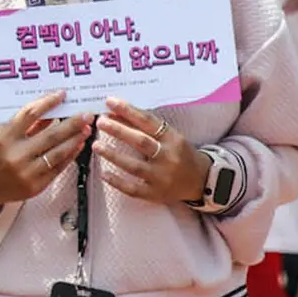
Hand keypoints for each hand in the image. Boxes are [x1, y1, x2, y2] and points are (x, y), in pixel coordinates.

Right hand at [0, 92, 93, 210]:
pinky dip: (70, 156)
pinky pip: (58, 168)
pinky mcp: (36, 186)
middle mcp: (16, 156)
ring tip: (86, 129)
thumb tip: (52, 111)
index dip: (48, 103)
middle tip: (87, 114)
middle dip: (73, 123)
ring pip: (58, 153)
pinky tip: (77, 145)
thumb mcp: (3, 137)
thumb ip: (27, 126)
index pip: (29, 115)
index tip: (62, 95)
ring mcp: (27, 173)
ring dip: (75, 139)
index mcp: (5, 139)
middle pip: (51, 135)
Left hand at [92, 99, 209, 203]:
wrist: (200, 180)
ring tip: (96, 145)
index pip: (148, 121)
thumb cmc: (181, 153)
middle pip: (141, 142)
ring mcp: (162, 177)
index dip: (128, 111)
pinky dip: (117, 182)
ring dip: (113, 155)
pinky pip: (133, 189)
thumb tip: (116, 114)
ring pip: (135, 166)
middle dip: (119, 130)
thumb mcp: (170, 137)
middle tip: (100, 122)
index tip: (110, 102)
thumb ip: (147, 127)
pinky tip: (104, 174)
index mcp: (173, 139)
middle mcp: (168, 157)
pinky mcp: (156, 194)